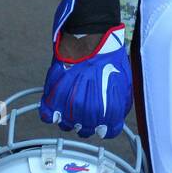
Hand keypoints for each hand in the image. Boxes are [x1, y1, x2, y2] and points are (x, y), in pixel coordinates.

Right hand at [40, 0, 132, 137]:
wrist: (90, 39)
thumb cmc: (108, 58)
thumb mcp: (124, 84)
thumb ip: (119, 106)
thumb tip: (112, 122)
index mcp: (108, 112)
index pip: (107, 133)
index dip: (105, 127)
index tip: (102, 121)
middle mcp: (88, 114)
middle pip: (85, 131)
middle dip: (87, 122)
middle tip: (86, 108)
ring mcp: (68, 107)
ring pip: (66, 125)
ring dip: (69, 117)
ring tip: (71, 102)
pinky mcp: (52, 97)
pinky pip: (47, 116)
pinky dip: (51, 113)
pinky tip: (57, 105)